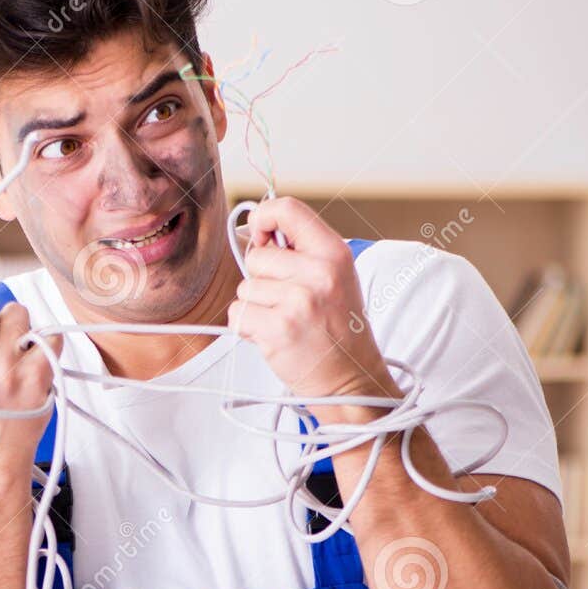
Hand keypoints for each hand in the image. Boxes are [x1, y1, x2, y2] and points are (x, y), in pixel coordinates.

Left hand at [226, 197, 398, 402]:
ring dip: (256, 307)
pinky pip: (238, 314)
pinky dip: (248, 328)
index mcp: (335, 253)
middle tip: (289, 302)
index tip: (260, 236)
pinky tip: (274, 336)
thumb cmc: (337, 328)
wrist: (349, 379)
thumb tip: (254, 230)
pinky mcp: (277, 330)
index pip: (288, 209)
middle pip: (257, 256)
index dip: (263, 218)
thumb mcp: (334, 277)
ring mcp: (298, 302)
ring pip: (245, 288)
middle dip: (262, 279)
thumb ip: (300, 251)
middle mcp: (319, 274)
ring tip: (285, 321)